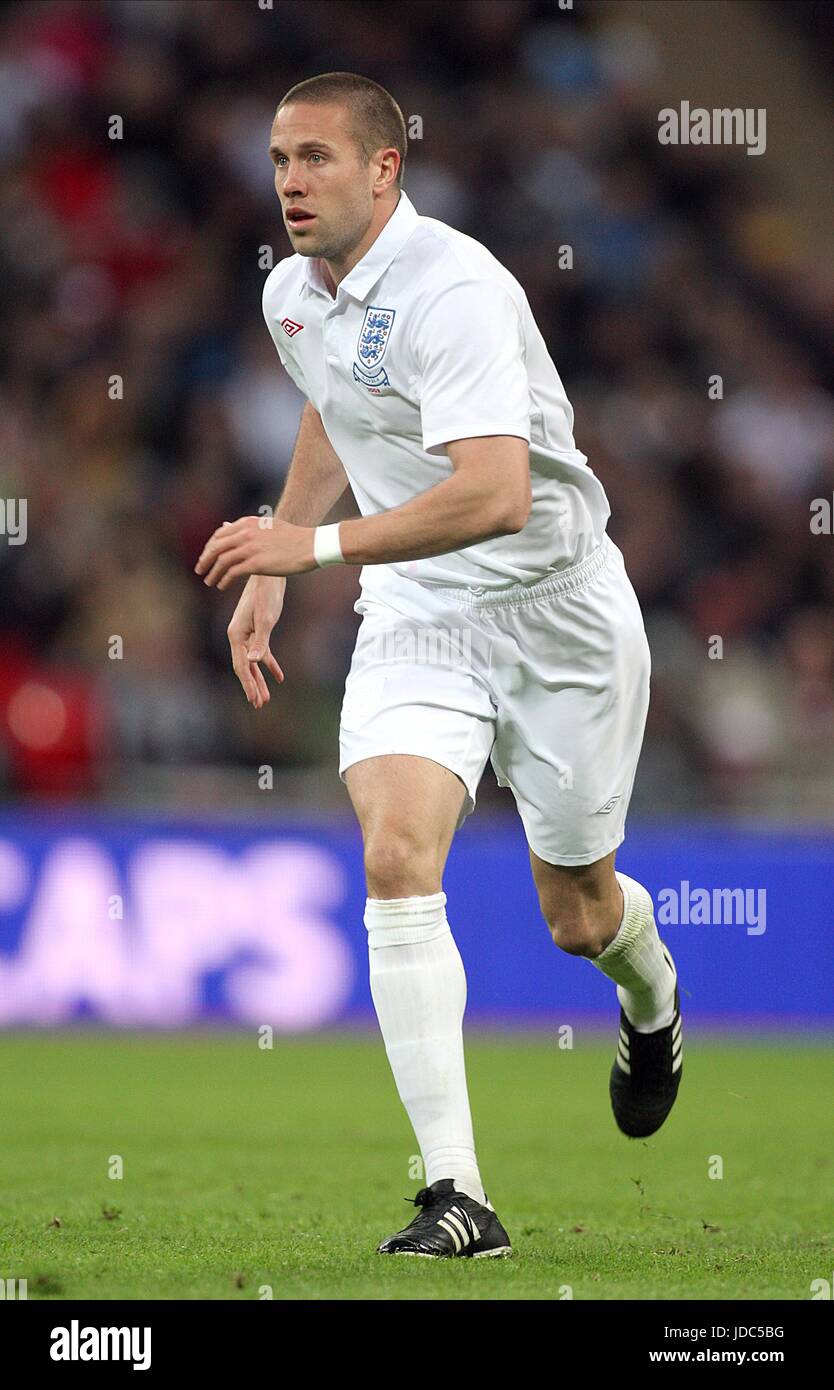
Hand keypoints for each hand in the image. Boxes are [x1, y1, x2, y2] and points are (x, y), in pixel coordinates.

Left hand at [195, 515, 315, 589]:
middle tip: (200, 570)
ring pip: (221, 561)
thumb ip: (253, 529)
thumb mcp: (270, 526)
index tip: (206, 556)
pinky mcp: (255, 563)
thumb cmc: (294, 538)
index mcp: (247, 523)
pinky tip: (221, 586)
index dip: (210, 547)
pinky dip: (223, 580)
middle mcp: (245, 533)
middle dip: (205, 559)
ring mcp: (250, 548)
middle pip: (216, 547)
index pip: (220, 535)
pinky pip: (231, 573)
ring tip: (209, 581)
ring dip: (212, 572)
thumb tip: (243, 531)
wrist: (310, 545)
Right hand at [227, 575, 285, 708]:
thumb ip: (260, 642)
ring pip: (253, 663)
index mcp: (236, 635)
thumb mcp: (265, 619)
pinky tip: (279, 677)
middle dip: (253, 686)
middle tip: (259, 705)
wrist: (269, 576)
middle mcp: (238, 637)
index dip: (248, 684)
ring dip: (260, 679)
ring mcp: (247, 634)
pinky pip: (262, 653)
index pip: (241, 666)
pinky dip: (270, 665)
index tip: (255, 700)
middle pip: (245, 667)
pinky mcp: (257, 630)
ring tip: (266, 698)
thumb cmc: (267, 596)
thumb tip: (254, 662)